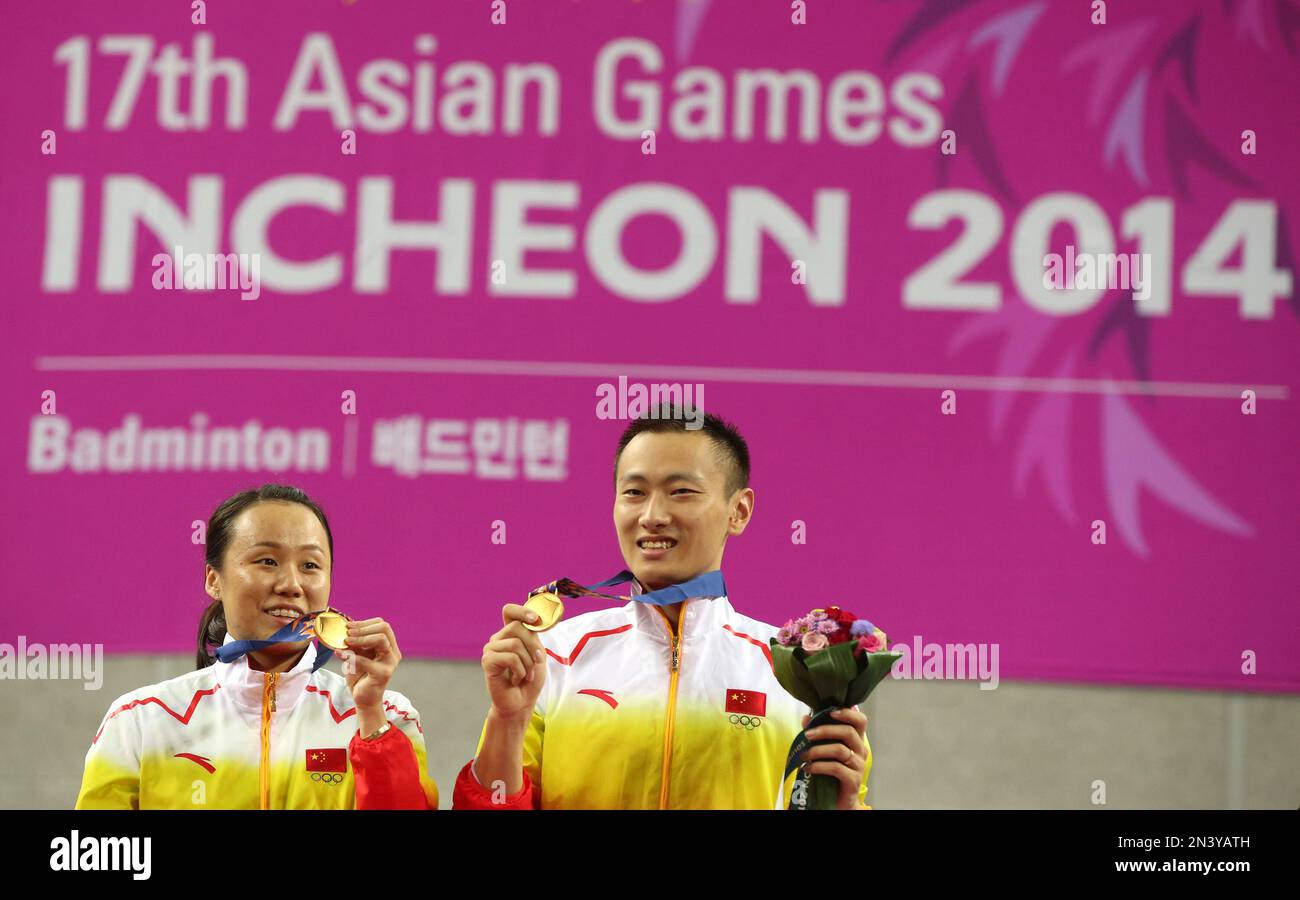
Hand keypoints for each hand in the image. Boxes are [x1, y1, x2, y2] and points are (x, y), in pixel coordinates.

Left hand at [340, 617, 400, 715]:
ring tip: (346, 641)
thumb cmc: (360, 676)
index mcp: (389, 646)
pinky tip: (340, 655)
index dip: (365, 623)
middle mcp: (393, 652)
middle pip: (384, 628)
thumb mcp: (357, 655)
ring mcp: (390, 663)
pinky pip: (366, 661)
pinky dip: (351, 656)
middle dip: (363, 628)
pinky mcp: (383, 674)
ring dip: (361, 638)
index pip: (382, 625)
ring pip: (380, 640)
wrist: (364, 699)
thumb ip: (355, 643)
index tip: (349, 626)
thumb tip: (344, 628)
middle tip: (347, 633)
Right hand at [481, 604, 546, 720]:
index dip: (522, 610)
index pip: (510, 611)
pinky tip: (516, 679)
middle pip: (518, 626)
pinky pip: (510, 657)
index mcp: (510, 634)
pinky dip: (520, 671)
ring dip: (528, 663)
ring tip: (525, 675)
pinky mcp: (487, 661)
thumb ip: (534, 638)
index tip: (536, 620)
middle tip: (535, 663)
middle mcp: (498, 638)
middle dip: (533, 646)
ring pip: (516, 643)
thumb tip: (531, 625)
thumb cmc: (530, 679)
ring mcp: (491, 649)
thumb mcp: (538, 655)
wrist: (521, 703)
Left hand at [800, 707, 868, 809]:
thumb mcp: (825, 749)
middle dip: (825, 730)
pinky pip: (836, 768)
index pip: (860, 721)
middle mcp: (861, 750)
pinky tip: (809, 768)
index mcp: (856, 740)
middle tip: (807, 734)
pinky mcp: (853, 780)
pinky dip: (819, 766)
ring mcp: (859, 766)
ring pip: (840, 750)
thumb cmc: (832, 771)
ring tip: (804, 755)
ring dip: (818, 750)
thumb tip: (806, 718)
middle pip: (848, 732)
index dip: (847, 713)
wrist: (838, 800)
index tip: (830, 712)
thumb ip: (817, 733)